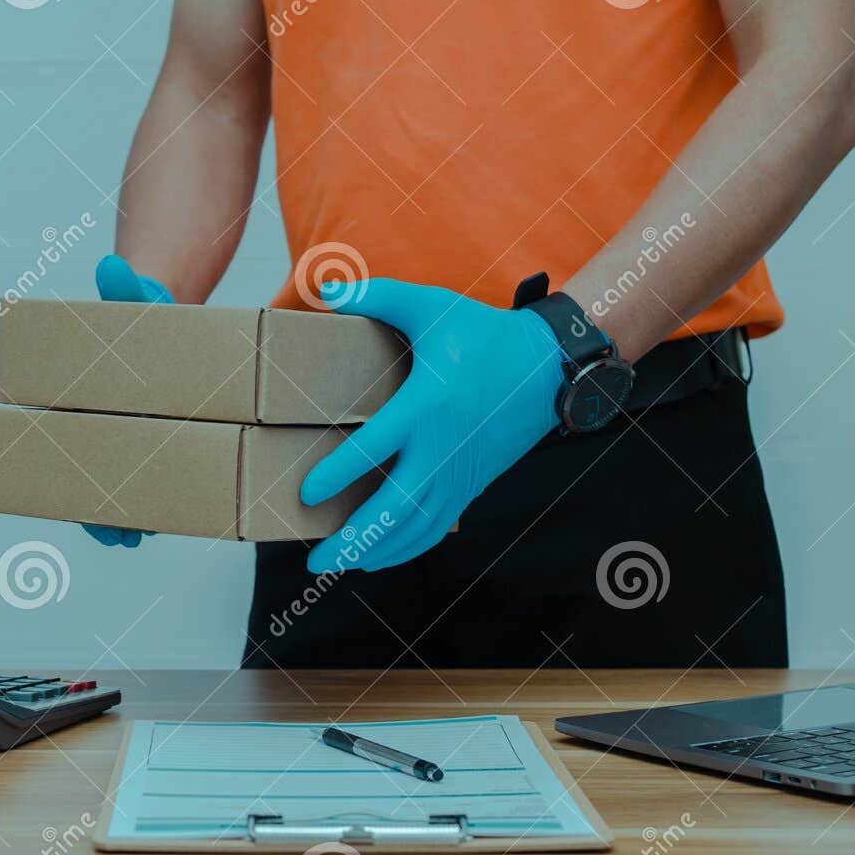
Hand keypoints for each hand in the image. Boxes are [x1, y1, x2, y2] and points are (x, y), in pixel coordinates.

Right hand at [82, 254, 174, 547]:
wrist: (161, 313)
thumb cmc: (139, 310)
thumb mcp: (132, 298)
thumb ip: (122, 287)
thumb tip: (110, 266)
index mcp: (85, 397)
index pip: (66, 444)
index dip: (68, 478)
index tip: (77, 507)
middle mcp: (104, 422)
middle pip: (93, 476)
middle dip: (100, 512)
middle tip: (114, 535)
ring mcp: (135, 435)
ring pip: (124, 485)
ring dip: (127, 516)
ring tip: (135, 538)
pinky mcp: (166, 438)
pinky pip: (158, 478)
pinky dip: (158, 501)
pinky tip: (165, 522)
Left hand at [300, 278, 564, 573]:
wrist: (548, 367)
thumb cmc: (483, 334)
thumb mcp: (431, 305)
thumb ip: (375, 296)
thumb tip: (322, 289)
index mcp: (426, 405)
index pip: (375, 448)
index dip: (340, 474)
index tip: (306, 493)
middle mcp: (442, 448)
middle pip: (395, 508)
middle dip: (354, 539)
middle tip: (314, 561)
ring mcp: (459, 473)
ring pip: (415, 527)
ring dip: (375, 552)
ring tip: (335, 564)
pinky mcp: (471, 485)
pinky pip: (436, 527)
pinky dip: (407, 548)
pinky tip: (378, 558)